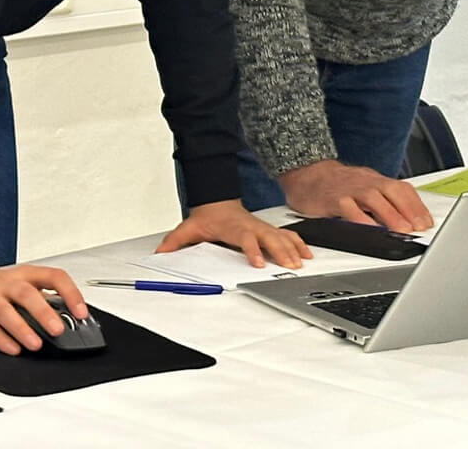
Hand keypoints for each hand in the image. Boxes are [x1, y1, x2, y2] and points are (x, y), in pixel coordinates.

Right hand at [0, 260, 86, 355]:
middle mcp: (6, 283)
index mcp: (26, 275)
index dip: (70, 293)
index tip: (81, 312)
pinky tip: (13, 348)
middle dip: (43, 312)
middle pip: (26, 294)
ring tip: (35, 344)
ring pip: (4, 310)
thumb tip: (70, 319)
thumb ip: (43, 299)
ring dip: (21, 328)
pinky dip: (1, 339)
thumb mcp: (22, 285)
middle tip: (57, 330)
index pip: (53, 276)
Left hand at [154, 199, 312, 267]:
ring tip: (301, 263)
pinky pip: (287, 235)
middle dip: (281, 252)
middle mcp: (251, 227)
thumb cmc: (208, 218)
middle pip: (269, 239)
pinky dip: (298, 244)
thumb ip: (174, 242)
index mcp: (235, 228)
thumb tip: (160, 253)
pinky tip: (307, 254)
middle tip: (290, 266)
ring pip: (281, 237)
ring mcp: (262, 228)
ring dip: (292, 250)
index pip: (246, 239)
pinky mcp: (268, 229)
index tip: (259, 263)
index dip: (253, 251)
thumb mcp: (188, 228)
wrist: (218, 202)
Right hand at [277, 159, 433, 231]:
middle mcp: (365, 182)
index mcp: (375, 180)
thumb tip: (405, 219)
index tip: (427, 222)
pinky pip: (348, 208)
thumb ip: (382, 201)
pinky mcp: (332, 199)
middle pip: (392, 191)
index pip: (401, 189)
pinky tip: (369, 230)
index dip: (417, 205)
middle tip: (419, 227)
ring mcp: (349, 189)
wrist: (306, 173)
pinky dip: (360, 220)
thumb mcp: (363, 187)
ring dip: (390, 215)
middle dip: (408, 209)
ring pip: (373, 198)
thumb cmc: (336, 184)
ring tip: (402, 230)